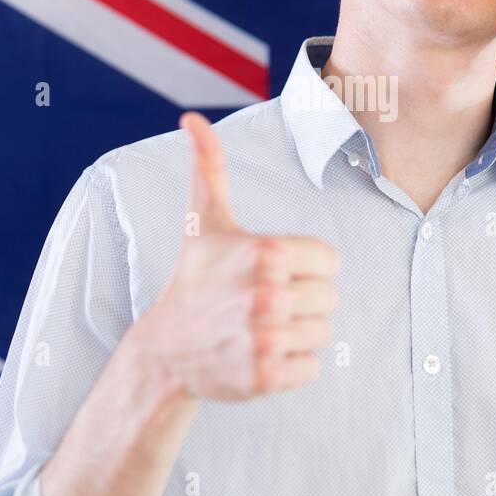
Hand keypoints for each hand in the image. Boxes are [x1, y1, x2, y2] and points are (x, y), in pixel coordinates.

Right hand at [133, 111, 341, 400]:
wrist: (165, 348)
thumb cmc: (194, 279)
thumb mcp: (204, 222)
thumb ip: (208, 167)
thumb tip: (192, 118)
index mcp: (266, 252)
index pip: (330, 261)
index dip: (306, 267)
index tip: (272, 273)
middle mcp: (267, 295)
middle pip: (329, 298)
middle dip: (302, 301)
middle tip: (262, 303)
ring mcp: (265, 339)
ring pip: (323, 334)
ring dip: (297, 333)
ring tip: (260, 328)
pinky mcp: (264, 377)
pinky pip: (311, 368)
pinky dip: (292, 366)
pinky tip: (260, 353)